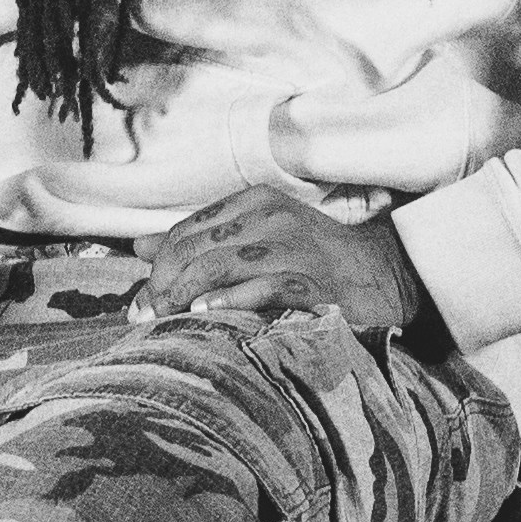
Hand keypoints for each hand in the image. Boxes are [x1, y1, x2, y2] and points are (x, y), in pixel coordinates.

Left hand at [138, 187, 428, 339]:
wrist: (381, 275)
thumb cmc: (311, 260)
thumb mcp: (253, 239)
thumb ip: (199, 241)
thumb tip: (140, 247)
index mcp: (253, 203)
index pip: (186, 230)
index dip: (157, 267)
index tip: (140, 303)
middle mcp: (271, 217)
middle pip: (196, 247)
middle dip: (162, 284)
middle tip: (144, 317)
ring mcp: (293, 246)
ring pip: (221, 264)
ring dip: (185, 294)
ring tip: (166, 318)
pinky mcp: (312, 278)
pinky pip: (261, 286)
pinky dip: (229, 299)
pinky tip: (205, 312)